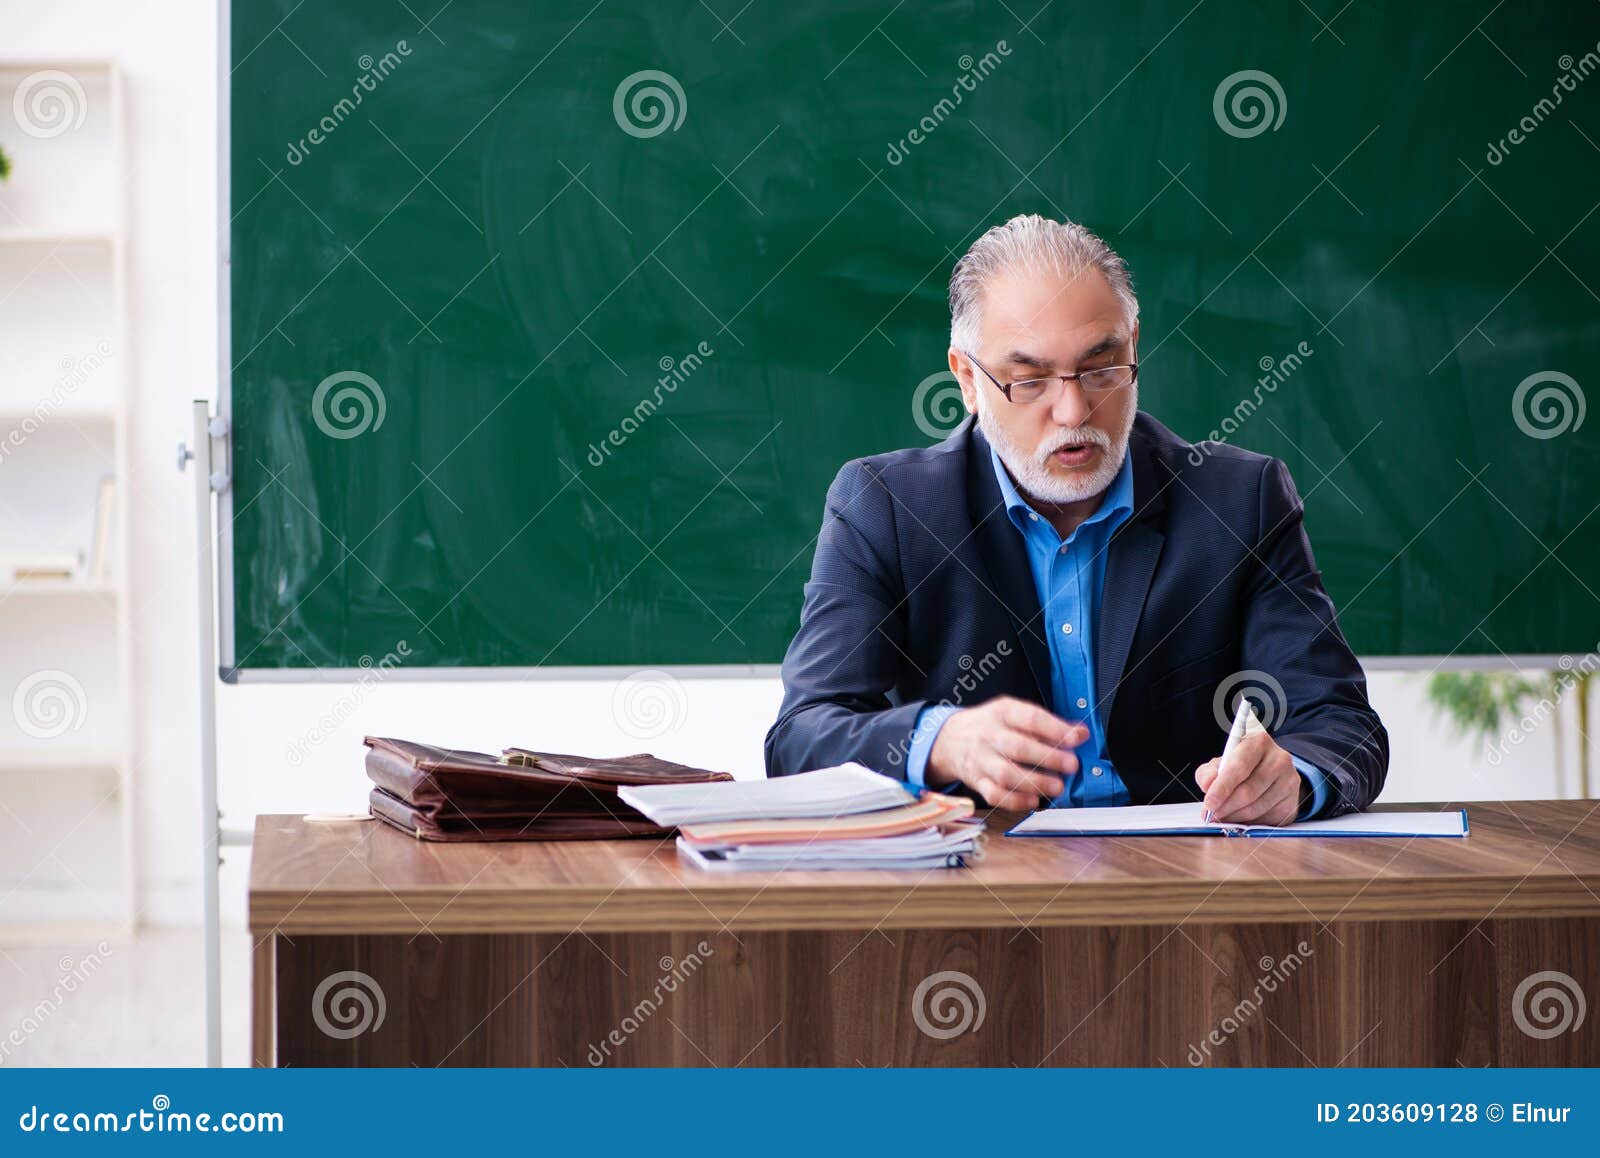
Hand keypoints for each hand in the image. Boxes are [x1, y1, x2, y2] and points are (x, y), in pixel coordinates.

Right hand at [925, 696, 1087, 808]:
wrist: (950, 739)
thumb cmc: (991, 726)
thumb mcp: (1013, 713)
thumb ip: (1047, 724)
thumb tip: (1080, 734)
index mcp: (1002, 712)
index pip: (1030, 718)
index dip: (1055, 730)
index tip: (1076, 739)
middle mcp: (989, 735)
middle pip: (1018, 747)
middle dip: (1048, 758)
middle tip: (1071, 765)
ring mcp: (981, 760)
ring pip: (1006, 774)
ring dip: (1035, 782)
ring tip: (1057, 787)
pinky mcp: (977, 781)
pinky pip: (994, 794)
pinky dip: (1015, 800)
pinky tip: (1033, 800)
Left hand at [1195, 729, 1304, 825]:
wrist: (1270, 772)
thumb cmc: (1240, 765)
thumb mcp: (1221, 763)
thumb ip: (1208, 772)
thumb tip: (1207, 786)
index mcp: (1259, 742)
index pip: (1239, 767)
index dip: (1222, 788)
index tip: (1209, 803)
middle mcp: (1279, 759)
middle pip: (1248, 791)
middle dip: (1225, 806)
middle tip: (1211, 815)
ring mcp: (1290, 781)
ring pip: (1257, 807)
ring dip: (1234, 817)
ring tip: (1221, 817)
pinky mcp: (1292, 801)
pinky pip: (1267, 819)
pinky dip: (1248, 823)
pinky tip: (1239, 818)